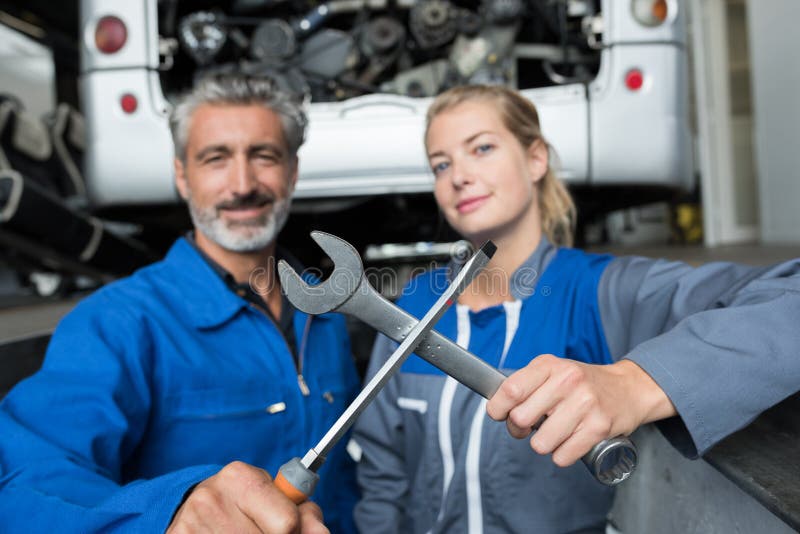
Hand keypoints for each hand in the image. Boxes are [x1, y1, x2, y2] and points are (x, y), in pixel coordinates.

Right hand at [167, 461, 328, 533]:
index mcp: (239, 478)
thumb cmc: (241, 503)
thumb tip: (320, 532)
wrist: (191, 508)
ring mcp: (191, 525)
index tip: (288, 528)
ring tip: (246, 533)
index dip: (294, 531)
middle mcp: (211, 500)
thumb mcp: (271, 497)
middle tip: (263, 531)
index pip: (287, 522)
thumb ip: (301, 511)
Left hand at [486, 355, 674, 466]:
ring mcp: (585, 403)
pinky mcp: (599, 427)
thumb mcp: (552, 371)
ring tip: (555, 432)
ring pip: (540, 443)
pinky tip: (570, 441)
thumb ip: (524, 384)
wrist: (628, 388)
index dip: (498, 408)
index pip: (510, 389)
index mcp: (549, 365)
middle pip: (521, 419)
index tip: (500, 415)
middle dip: (519, 429)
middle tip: (531, 426)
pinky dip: (562, 455)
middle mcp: (567, 380)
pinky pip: (563, 456)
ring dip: (544, 444)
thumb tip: (497, 409)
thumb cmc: (581, 383)